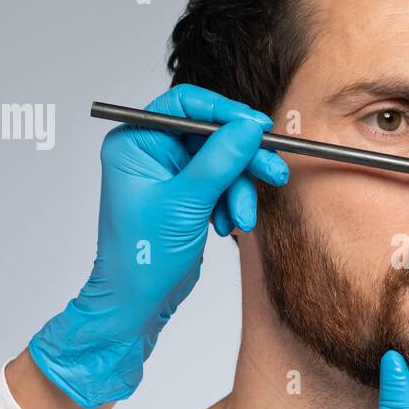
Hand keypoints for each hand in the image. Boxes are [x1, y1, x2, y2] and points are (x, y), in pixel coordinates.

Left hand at [29, 83, 285, 408]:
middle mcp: (151, 152)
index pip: (186, 106)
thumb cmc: (142, 256)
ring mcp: (169, 174)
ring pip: (223, 162)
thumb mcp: (186, 202)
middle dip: (243, 159)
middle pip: (211, 135)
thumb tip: (249, 125)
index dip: (226, 113)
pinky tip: (226, 226)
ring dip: (239, 190)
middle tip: (272, 172)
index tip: (259, 127)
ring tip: (242, 219)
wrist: (137, 302)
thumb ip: (220, 160)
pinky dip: (231, 203)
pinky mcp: (186, 195)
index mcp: (136, 142)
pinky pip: (222, 184)